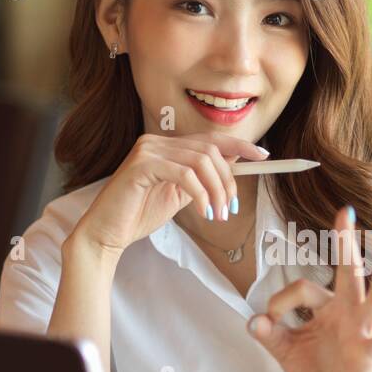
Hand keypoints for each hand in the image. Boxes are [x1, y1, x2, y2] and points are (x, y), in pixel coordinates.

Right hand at [67, 131, 268, 256]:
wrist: (107, 233)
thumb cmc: (139, 215)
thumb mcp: (180, 195)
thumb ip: (202, 178)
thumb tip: (235, 163)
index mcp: (166, 145)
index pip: (211, 139)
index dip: (240, 144)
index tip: (264, 156)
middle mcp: (156, 141)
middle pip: (210, 150)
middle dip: (228, 181)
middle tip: (229, 208)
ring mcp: (147, 151)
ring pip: (201, 161)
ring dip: (217, 191)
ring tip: (216, 215)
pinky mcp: (141, 165)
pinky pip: (184, 174)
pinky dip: (200, 195)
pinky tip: (202, 213)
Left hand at [246, 205, 371, 371]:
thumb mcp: (286, 352)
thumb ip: (270, 334)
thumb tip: (254, 321)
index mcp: (327, 309)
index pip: (304, 288)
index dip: (281, 299)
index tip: (267, 319)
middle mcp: (347, 314)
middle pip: (349, 273)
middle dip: (346, 243)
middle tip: (346, 211)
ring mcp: (361, 332)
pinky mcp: (369, 354)